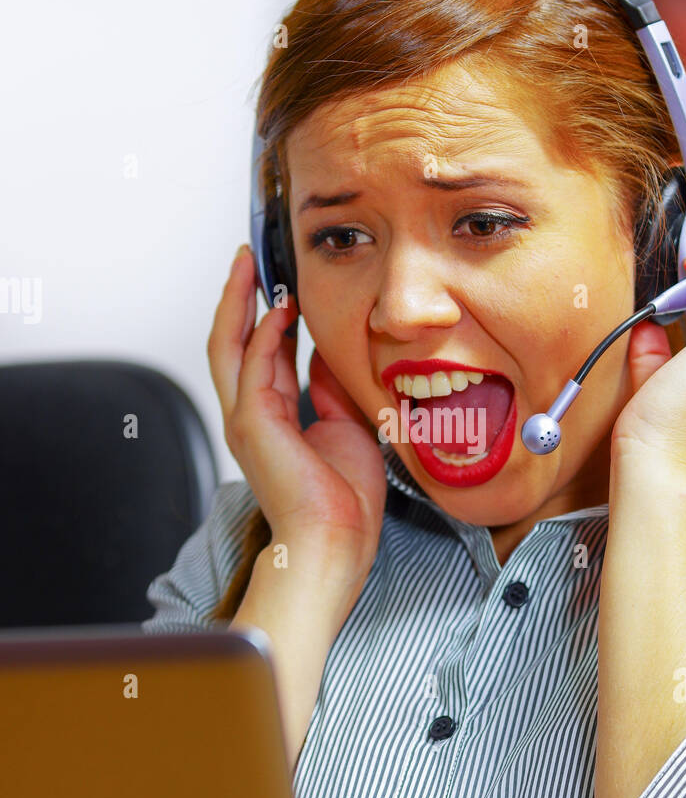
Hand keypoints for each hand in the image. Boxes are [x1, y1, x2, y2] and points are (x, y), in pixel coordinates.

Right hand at [208, 245, 386, 595]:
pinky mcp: (252, 424)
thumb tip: (329, 355)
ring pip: (227, 344)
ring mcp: (245, 419)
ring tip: (249, 265)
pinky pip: (251, 364)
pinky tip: (280, 305)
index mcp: (269, 417)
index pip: (258, 352)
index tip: (277, 280)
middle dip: (237, 295)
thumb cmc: (344, 500)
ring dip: (239, 300)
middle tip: (247, 257)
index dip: (264, 313)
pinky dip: (263, 330)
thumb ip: (332, 390)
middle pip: (229, 340)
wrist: (336, 541)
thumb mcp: (346, 427)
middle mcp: (249, 415)